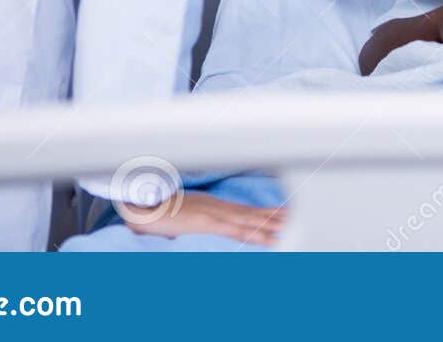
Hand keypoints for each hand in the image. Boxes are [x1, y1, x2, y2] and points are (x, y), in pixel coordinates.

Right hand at [121, 190, 285, 245]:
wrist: (141, 203)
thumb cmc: (158, 210)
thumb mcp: (183, 215)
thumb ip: (196, 218)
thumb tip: (200, 223)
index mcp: (216, 206)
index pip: (249, 211)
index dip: (270, 213)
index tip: (288, 215)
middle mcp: (220, 207)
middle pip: (255, 214)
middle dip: (279, 218)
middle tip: (302, 219)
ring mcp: (215, 213)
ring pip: (251, 221)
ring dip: (273, 226)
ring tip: (294, 229)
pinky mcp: (208, 222)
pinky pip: (236, 229)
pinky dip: (254, 233)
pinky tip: (268, 239)